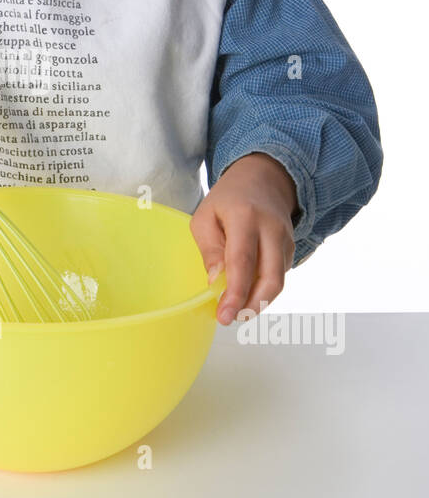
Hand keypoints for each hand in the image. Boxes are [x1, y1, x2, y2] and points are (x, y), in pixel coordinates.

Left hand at [189, 152, 297, 325]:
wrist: (263, 178)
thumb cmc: (228, 200)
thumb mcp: (205, 216)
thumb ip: (210, 249)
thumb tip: (216, 283)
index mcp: (246, 217)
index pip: (243, 262)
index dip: (235, 293)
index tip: (224, 316)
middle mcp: (272, 229)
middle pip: (270, 278)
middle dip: (251, 306)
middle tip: (231, 319)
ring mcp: (286, 239)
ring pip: (278, 281)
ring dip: (258, 302)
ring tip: (236, 311)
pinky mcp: (292, 249)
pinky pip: (279, 275)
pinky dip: (263, 290)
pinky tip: (248, 294)